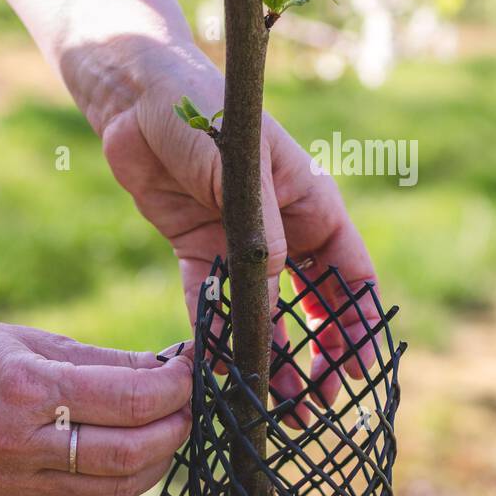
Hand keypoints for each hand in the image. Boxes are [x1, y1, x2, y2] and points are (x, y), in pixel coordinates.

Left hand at [0, 0, 382, 421]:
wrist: (133, 91)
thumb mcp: (234, 155)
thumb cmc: (198, 102)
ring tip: (272, 405)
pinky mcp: (198, 249)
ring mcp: (240, 242)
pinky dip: (217, 337)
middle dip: (320, 354)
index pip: (349, 269)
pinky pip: (213, 302)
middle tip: (316, 404)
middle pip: (313, 301)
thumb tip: (279, 283)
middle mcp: (282, 228)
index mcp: (308, 200)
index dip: (359, 321)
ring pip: (264, 312)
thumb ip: (256, 219)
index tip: (362, 368)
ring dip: (271, 356)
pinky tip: (219, 373)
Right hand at [0, 315, 191, 495]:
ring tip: (168, 428)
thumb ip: (108, 361)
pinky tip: (133, 462)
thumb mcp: (37, 340)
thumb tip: (174, 366)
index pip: (130, 397)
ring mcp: (13, 483)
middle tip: (191, 400)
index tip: (195, 366)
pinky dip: (123, 493)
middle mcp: (19, 444)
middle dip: (176, 423)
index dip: (177, 384)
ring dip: (158, 460)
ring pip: (116, 490)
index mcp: (27, 389)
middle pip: (130, 450)